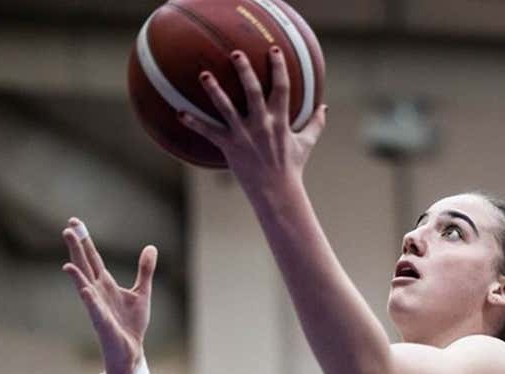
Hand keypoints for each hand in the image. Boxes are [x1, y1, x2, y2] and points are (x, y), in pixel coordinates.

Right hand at [61, 218, 156, 373]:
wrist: (132, 351)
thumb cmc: (131, 324)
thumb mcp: (142, 292)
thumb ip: (145, 270)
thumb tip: (151, 247)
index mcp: (106, 284)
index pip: (92, 257)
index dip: (84, 240)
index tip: (74, 222)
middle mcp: (97, 292)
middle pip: (85, 266)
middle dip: (76, 248)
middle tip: (67, 229)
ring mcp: (97, 307)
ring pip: (84, 286)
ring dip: (77, 275)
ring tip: (68, 262)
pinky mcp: (102, 323)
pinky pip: (94, 310)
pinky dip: (90, 300)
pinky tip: (85, 290)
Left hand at [178, 47, 327, 198]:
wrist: (278, 192)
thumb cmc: (291, 167)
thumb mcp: (306, 144)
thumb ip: (315, 124)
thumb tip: (325, 108)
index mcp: (281, 121)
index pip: (282, 88)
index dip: (278, 67)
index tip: (273, 50)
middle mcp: (262, 125)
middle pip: (253, 92)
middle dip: (245, 71)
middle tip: (235, 53)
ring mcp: (245, 135)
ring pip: (227, 109)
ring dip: (215, 91)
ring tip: (204, 75)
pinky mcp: (230, 147)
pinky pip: (209, 132)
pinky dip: (194, 123)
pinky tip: (179, 113)